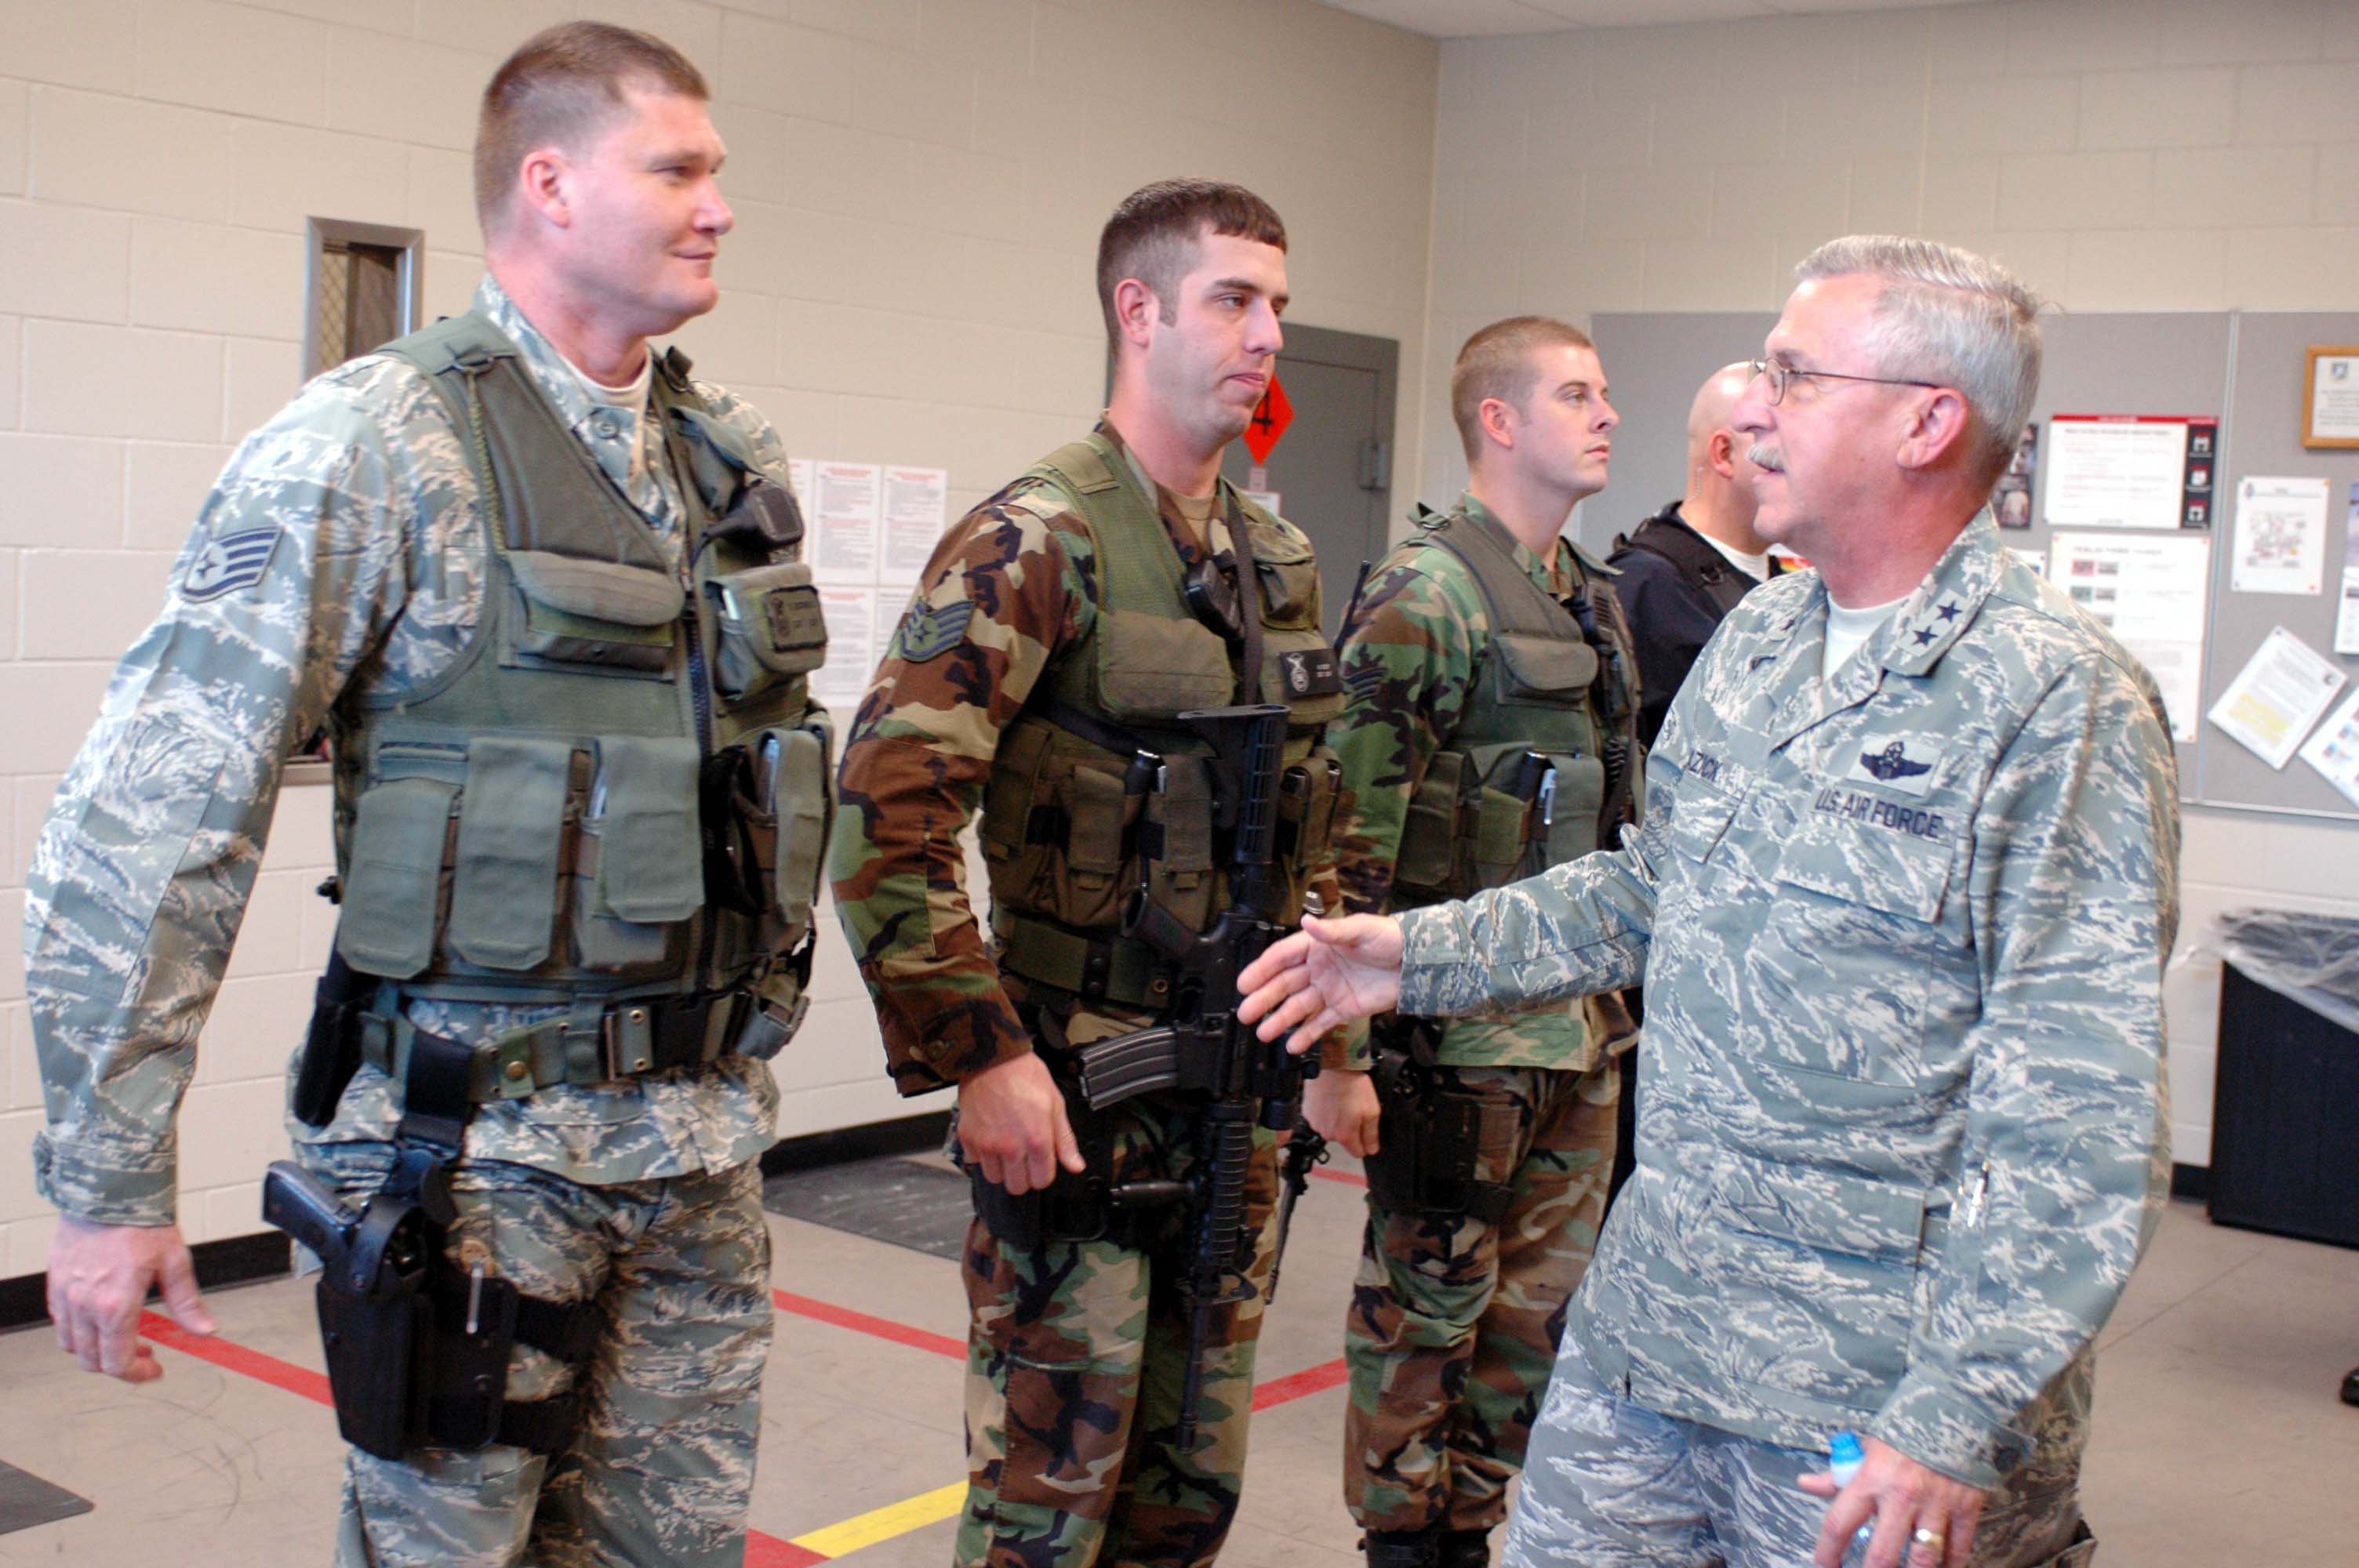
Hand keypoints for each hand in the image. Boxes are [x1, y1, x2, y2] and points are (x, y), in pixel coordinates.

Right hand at [47, 1215, 216, 1381]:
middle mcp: (84, 1306)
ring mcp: (65, 1296)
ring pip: (72, 1345)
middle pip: (91, 1360)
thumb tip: (206, 1331)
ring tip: (124, 1334)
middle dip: (119, 1365)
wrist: (108, 1191)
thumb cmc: (141, 1222)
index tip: (154, 1369)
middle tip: (144, 1352)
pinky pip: (60, 1322)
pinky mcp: (55, 1284)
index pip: (118, 1362)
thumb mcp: (175, 1262)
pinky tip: (102, 1315)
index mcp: (115, 1305)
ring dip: (96, 1350)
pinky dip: (78, 1330)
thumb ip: (187, 1303)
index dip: (137, 1373)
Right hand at [956, 1052, 1085, 1195]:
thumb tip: (1075, 1165)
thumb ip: (1064, 1140)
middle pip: (1016, 1187)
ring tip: (1006, 1146)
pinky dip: (982, 1154)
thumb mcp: (1055, 1105)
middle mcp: (1011, 1147)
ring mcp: (986, 1144)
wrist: (993, 1058)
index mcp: (1037, 1140)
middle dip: (1023, 1176)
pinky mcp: (968, 1138)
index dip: (1044, 1173)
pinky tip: (990, 1136)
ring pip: (994, 1178)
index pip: (1041, 1181)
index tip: (1041, 1162)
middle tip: (1023, 1157)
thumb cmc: (1025, 1076)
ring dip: (1001, 1168)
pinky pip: (975, 1161)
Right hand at [1237, 913, 1403, 1053]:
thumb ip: (1332, 931)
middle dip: (1264, 999)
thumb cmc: (1389, 939)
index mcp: (1318, 946)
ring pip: (1298, 1007)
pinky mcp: (1343, 1008)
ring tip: (1264, 1033)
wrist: (1416, 963)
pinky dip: (1306, 1035)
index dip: (1262, 970)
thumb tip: (1307, 921)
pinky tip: (1292, 1045)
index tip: (1245, 983)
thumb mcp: (1360, 930)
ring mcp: (1329, 990)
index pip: (1282, 958)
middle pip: (1285, 985)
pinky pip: (1320, 1023)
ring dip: (1280, 1020)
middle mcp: (1319, 968)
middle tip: (1246, 1013)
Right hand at [1303, 1068, 1381, 1156]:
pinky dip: (1325, 1111)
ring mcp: (1315, 1123)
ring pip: (1330, 1128)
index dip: (1364, 1142)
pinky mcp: (1307, 1112)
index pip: (1357, 1152)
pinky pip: (1319, 1118)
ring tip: (1342, 1101)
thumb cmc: (1352, 1084)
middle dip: (1349, 1128)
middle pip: (1343, 1139)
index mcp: (1344, 1135)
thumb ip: (1371, 1134)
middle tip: (1354, 1109)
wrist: (1332, 1066)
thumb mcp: (1372, 1110)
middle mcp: (1327, 1133)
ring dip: (1336, 1119)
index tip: (1365, 1129)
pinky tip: (1331, 1098)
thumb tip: (1371, 1149)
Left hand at [1801, 1435, 1984, 1567]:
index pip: (1839, 1524)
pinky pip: (1958, 1549)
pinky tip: (1941, 1567)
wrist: (1952, 1411)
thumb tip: (1805, 1483)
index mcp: (1870, 1478)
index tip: (1825, 1566)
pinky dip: (1951, 1565)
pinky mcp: (1966, 1508)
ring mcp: (1936, 1504)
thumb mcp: (1866, 1450)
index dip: (1828, 1553)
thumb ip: (1837, 1474)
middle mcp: (1902, 1495)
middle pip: (1882, 1554)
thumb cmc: (1903, 1434)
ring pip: (1923, 1559)